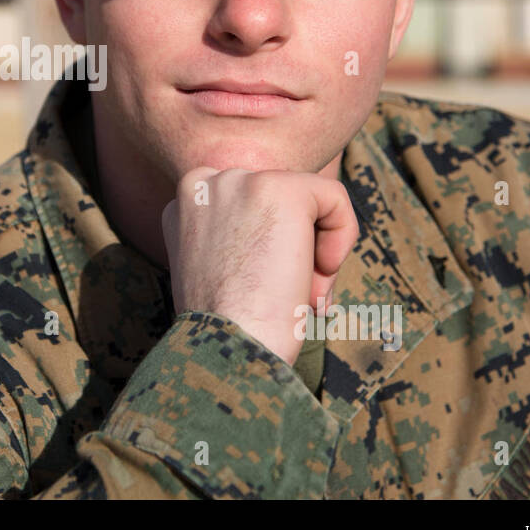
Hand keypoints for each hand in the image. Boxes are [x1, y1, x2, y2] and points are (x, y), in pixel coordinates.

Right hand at [161, 166, 358, 365]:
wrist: (228, 348)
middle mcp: (205, 182)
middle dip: (295, 248)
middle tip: (289, 297)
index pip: (253, 205)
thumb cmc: (230, 324)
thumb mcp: (221, 266)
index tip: (265, 288)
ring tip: (303, 293)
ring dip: (316, 250)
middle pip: (280, 199)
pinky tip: (320, 273)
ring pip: (309, 199)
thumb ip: (242, 233)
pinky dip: (342, 237)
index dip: (271, 248)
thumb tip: (288, 224)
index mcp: (187, 202)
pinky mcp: (277, 189)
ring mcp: (239, 181)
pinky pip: (334, 198)